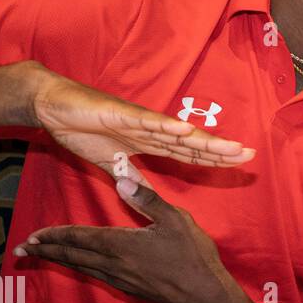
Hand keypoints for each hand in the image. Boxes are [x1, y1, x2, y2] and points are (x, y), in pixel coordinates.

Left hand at [18, 178, 265, 302]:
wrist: (204, 296)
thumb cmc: (193, 256)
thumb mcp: (176, 220)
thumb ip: (148, 199)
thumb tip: (121, 179)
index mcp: (121, 245)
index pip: (79, 238)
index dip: (55, 235)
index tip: (34, 235)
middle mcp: (114, 264)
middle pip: (72, 256)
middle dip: (46, 251)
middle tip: (22, 249)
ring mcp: (121, 279)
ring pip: (81, 267)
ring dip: (59, 260)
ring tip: (43, 256)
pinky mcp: (130, 288)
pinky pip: (95, 274)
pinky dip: (79, 267)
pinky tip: (82, 266)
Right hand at [30, 64, 253, 181]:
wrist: (52, 105)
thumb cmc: (82, 129)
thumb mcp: (111, 164)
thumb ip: (131, 178)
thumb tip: (147, 196)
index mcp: (150, 142)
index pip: (188, 153)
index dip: (212, 158)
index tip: (239, 164)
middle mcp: (151, 130)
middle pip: (191, 143)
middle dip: (220, 150)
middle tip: (250, 155)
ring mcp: (138, 121)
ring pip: (177, 133)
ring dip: (204, 140)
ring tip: (231, 146)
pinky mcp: (119, 114)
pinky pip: (145, 121)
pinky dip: (165, 125)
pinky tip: (186, 130)